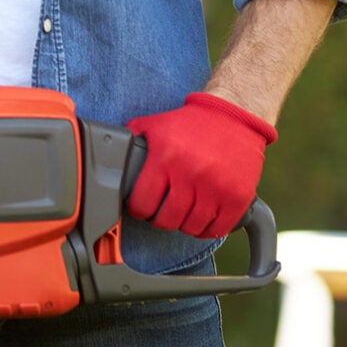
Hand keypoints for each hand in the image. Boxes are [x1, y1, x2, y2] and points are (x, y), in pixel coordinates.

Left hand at [125, 92, 277, 238]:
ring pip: (191, 227)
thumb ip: (131, 139)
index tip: (141, 208)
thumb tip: (108, 152)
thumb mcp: (155, 125)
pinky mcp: (238, 196)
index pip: (143, 203)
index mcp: (165, 157)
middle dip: (159, 220)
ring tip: (181, 214)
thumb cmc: (191, 124)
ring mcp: (216, 187)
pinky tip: (201, 220)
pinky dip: (207, 230)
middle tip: (161, 213)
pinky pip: (218, 228)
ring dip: (183, 225)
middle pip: (167, 220)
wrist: (233, 117)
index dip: (138, 210)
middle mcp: (191, 173)